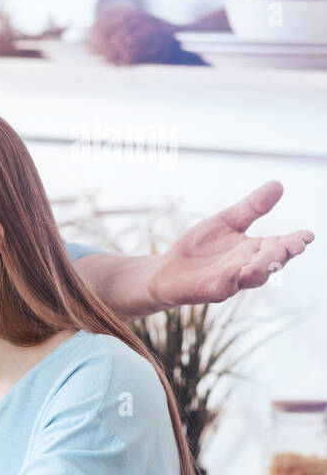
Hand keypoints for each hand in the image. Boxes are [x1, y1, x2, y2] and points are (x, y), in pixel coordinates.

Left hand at [148, 181, 313, 307]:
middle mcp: (247, 267)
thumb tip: (278, 184)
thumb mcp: (226, 221)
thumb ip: (251, 207)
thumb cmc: (199, 247)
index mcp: (254, 250)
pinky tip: (236, 271)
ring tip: (274, 254)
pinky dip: (232, 279)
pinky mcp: (211, 290)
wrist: (165, 270)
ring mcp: (231, 280)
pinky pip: (225, 286)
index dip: (295, 241)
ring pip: (253, 276)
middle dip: (284, 254)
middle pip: (272, 262)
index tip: (308, 235)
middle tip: (294, 244)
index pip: (280, 245)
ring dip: (265, 266)